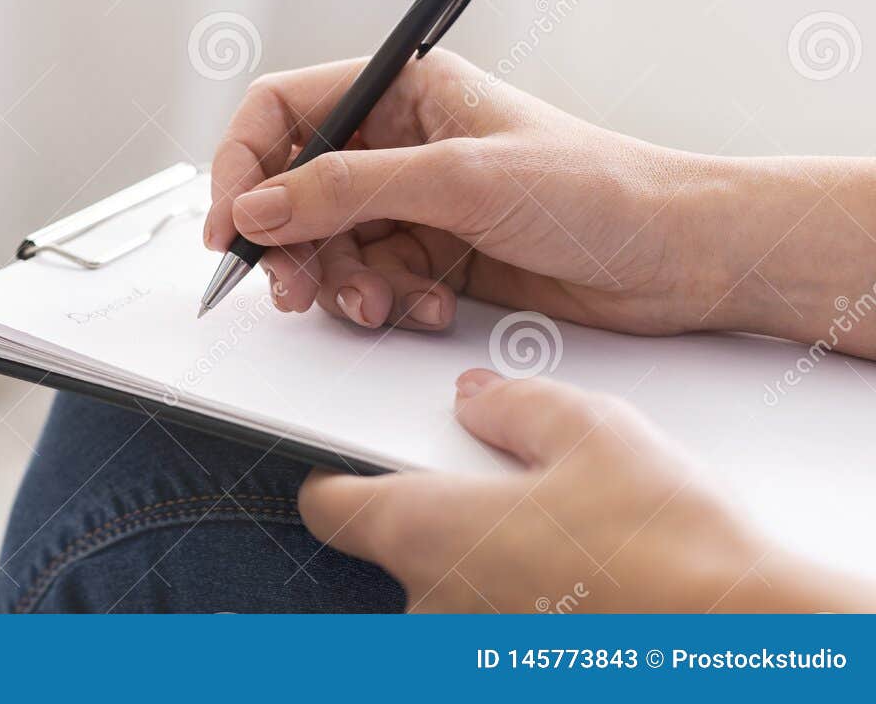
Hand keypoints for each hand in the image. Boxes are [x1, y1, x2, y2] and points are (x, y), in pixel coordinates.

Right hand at [204, 49, 875, 350]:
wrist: (679, 258)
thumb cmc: (599, 189)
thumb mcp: (460, 179)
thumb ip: (346, 189)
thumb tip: (256, 205)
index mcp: (406, 91)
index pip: (284, 111)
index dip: (243, 164)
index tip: (231, 223)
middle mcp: (401, 143)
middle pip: (294, 188)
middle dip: (290, 242)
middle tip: (294, 287)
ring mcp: (416, 203)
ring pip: (327, 245)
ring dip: (341, 283)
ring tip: (378, 306)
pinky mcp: (434, 256)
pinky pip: (372, 282)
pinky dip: (387, 303)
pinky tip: (429, 306)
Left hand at [297, 369, 873, 611]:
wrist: (745, 641)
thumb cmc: (670, 548)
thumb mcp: (593, 431)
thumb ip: (515, 406)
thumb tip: (479, 399)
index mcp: (425, 532)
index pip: (329, 505)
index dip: (338, 476)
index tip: (353, 459)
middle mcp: (431, 607)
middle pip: (402, 549)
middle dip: (448, 517)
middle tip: (515, 489)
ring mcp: (469, 655)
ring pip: (458, 595)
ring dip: (494, 566)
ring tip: (573, 541)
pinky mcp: (511, 678)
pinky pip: (498, 631)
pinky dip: (527, 608)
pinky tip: (590, 587)